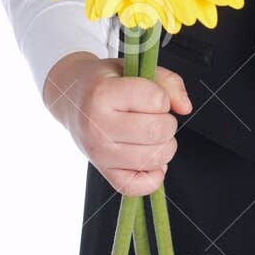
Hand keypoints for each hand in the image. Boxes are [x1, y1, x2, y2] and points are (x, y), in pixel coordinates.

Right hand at [42, 51, 192, 195]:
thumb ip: (167, 82)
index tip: (149, 95)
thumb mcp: (133, 67)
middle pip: (159, 132)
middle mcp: (97, 127)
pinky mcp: (103, 172)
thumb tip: (185, 108)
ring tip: (150, 135)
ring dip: (164, 147)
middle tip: (153, 117)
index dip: (162, 97)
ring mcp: (99, 153)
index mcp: (102, 94)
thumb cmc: (104, 82)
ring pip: (154, 159)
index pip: (157, 100)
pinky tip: (148, 158)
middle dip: (167, 122)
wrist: (70, 98)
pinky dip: (152, 177)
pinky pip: (137, 187)